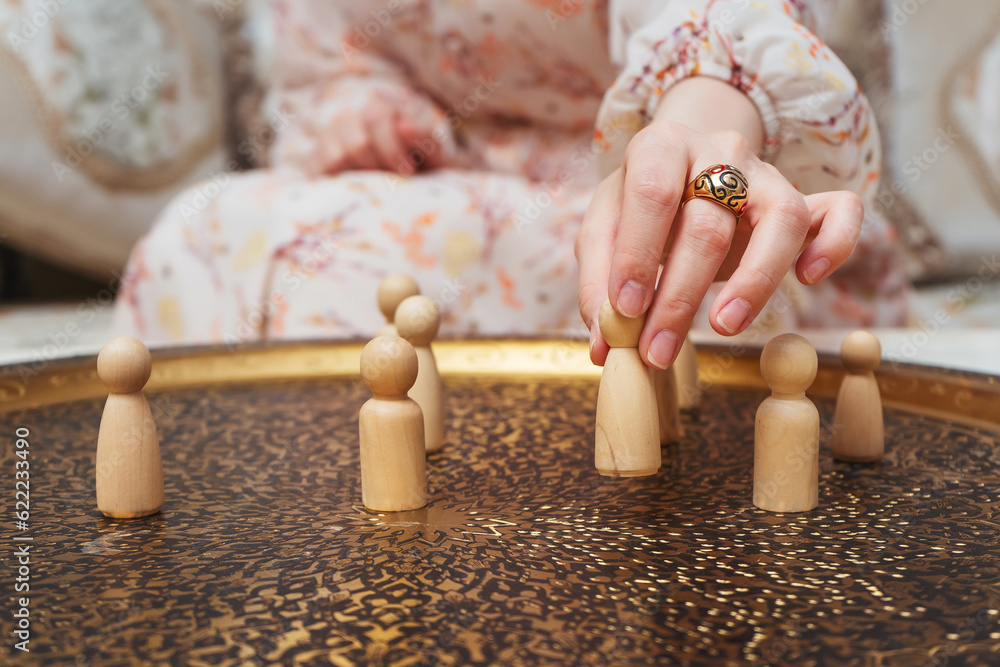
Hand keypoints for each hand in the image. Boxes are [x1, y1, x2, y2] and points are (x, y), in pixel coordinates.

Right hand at [311, 86, 465, 175]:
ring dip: (361, 177)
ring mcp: (332, 140)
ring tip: (377, 187)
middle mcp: (353, 120)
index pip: (376, 118)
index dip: (392, 148)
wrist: (417, 188)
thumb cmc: (430, 170)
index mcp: (382, 111)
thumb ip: (429, 140)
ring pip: (336, 156)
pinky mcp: (318, 162)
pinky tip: (358, 190)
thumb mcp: (440, 157)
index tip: (408, 172)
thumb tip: (404, 125)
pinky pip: (320, 170)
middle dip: (379, 168)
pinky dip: (338, 183)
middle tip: (394, 184)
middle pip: (356, 142)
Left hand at [576, 117, 862, 368]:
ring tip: (724, 326)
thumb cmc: (639, 205)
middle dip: (680, 298)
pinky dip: (835, 244)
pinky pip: (840, 210)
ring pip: (782, 219)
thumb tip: (602, 346)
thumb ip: (598, 282)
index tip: (626, 312)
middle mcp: (719, 151)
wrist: (682, 166)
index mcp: (661, 146)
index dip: (639, 255)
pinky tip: (810, 278)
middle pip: (709, 225)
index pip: (652, 194)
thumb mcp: (604, 228)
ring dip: (755, 282)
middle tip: (657, 350)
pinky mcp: (805, 197)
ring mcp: (767, 172)